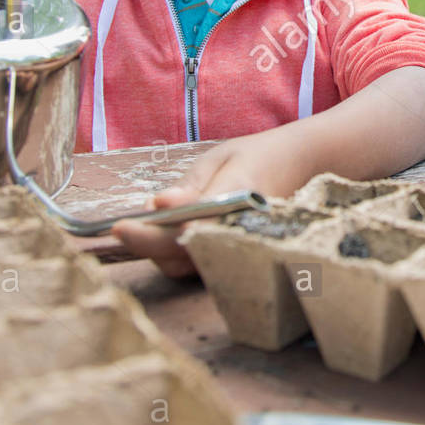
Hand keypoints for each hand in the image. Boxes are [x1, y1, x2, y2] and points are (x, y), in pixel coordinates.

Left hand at [111, 128, 314, 277]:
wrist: (304, 167)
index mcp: (238, 198)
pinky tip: (168, 233)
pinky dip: (178, 253)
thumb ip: (189, 186)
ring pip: (190, 266)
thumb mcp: (219, 160)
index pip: (187, 226)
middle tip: (123, 228)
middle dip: (149, 245)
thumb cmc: (256, 158)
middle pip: (184, 256)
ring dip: (161, 251)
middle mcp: (242, 230)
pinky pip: (201, 265)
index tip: (120, 226)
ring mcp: (243, 249)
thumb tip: (157, 205)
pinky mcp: (239, 258)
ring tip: (144, 227)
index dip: (150, 234)